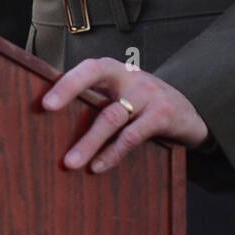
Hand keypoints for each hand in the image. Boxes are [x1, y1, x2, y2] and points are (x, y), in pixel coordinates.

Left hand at [41, 56, 208, 172]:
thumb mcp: (122, 95)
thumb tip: (52, 122)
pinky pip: (131, 136)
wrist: (189, 114)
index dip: (66, 79)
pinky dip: (112, 153)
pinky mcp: (162, 114)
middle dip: (69, 91)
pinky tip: (98, 166)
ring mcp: (148, 93)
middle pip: (96, 76)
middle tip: (46, 109)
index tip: (45, 99)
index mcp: (116, 71)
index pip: (88, 67)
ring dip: (89, 141)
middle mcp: (131, 76)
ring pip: (112, 115)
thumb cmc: (143, 105)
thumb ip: (97, 99)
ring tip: (70, 163)